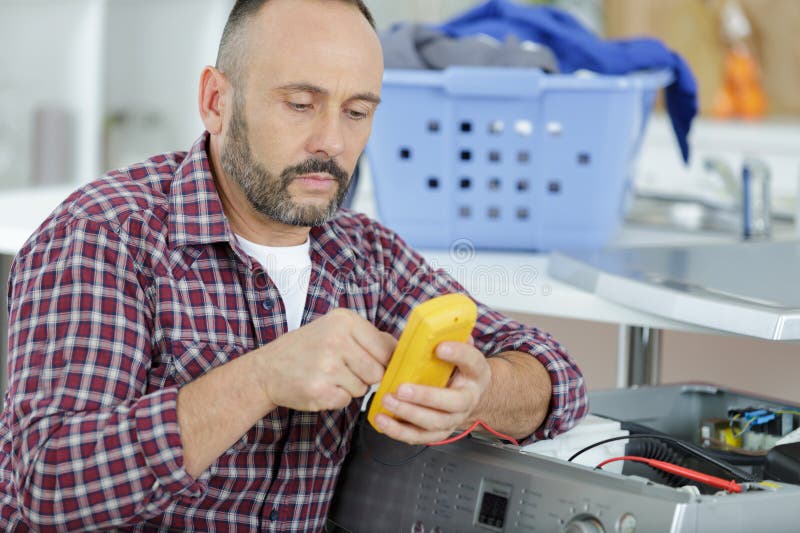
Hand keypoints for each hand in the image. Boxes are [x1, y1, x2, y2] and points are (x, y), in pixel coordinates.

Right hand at [255, 308, 395, 410]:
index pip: (386, 348)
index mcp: (345, 321)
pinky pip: (346, 401)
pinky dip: (337, 398)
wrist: (268, 369)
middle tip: (344, 370)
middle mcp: (336, 340)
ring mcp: (327, 366)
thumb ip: (369, 338)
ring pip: (363, 388)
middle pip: (377, 371)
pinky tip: (321, 387)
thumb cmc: (307, 348)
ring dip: (350, 388)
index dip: (383, 361)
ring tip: (329, 376)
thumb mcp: (336, 329)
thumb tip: (401, 350)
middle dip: (366, 376)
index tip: (373, 363)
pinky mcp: (320, 390)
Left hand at [372, 340, 490, 444]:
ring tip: (388, 401)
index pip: (472, 361)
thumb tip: (440, 325)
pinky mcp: (436, 433)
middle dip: (425, 396)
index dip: (458, 354)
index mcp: (475, 375)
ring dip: (408, 414)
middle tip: (401, 388)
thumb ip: (453, 340)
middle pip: (451, 403)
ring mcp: (452, 420)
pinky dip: (398, 431)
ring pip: (433, 423)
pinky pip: (418, 436)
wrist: (469, 396)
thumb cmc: (460, 372)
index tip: (440, 347)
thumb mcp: (462, 353)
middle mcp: (467, 401)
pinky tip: (382, 420)